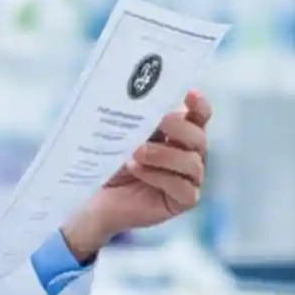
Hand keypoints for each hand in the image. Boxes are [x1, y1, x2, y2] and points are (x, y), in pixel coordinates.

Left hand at [61, 91, 211, 261]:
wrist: (95, 193)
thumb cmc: (111, 159)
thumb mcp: (126, 133)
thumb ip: (142, 118)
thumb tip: (147, 99)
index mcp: (180, 133)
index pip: (199, 116)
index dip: (199, 104)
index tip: (189, 93)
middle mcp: (189, 154)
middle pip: (198, 138)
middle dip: (179, 128)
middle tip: (160, 123)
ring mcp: (189, 179)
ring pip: (192, 164)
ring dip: (163, 155)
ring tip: (136, 152)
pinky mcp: (183, 201)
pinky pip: (184, 189)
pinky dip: (159, 177)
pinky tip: (137, 170)